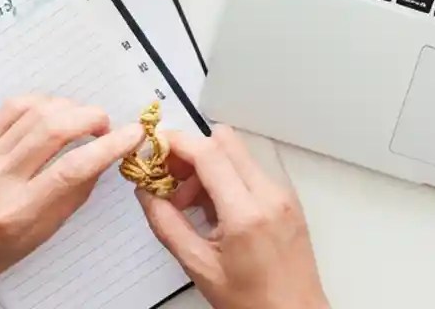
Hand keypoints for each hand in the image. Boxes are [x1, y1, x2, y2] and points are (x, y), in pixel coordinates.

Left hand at [0, 96, 140, 306]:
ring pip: (35, 111)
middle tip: (106, 126)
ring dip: (69, 107)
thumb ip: (70, 198)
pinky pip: (11, 108)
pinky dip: (40, 102)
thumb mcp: (37, 238)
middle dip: (92, 117)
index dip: (111, 146)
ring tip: (81, 120)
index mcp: (18, 212)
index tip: (132, 135)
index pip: (74, 168)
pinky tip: (52, 112)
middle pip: (55, 128)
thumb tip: (100, 163)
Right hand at [136, 126, 328, 308]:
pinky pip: (251, 171)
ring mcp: (283, 194)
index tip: (155, 149)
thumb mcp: (199, 267)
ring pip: (238, 154)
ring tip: (189, 203)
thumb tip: (147, 194)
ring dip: (208, 166)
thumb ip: (167, 225)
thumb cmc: (254, 301)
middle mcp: (270, 195)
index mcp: (247, 214)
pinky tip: (214, 208)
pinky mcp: (287, 198)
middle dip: (191, 152)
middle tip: (169, 178)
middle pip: (225, 141)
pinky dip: (227, 178)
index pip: (208, 153)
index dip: (176, 143)